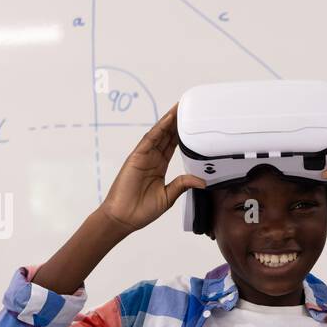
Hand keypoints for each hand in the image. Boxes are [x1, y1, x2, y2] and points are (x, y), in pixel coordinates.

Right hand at [99, 103, 205, 234]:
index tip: (193, 124)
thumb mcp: (168, 197)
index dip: (182, 134)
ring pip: (159, 135)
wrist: (124, 218)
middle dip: (177, 123)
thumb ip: (182, 185)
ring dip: (169, 121)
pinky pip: (149, 140)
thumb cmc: (141, 210)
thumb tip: (201, 181)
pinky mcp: (136, 158)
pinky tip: (167, 121)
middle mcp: (152, 159)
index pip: (173, 146)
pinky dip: (158, 129)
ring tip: (179, 108)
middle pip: (167, 136)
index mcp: (159, 167)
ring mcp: (143, 157)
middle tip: (188, 108)